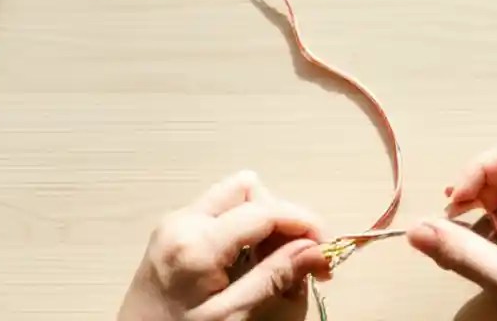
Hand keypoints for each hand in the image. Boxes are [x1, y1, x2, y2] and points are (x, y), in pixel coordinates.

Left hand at [117, 171, 331, 320]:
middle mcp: (182, 220)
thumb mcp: (230, 317)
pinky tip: (248, 260)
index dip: (303, 223)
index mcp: (195, 241)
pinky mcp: (171, 232)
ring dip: (262, 221)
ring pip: (234, 196)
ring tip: (273, 261)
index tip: (325, 251)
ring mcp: (174, 223)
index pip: (264, 210)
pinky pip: (218, 213)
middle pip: (249, 189)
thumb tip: (318, 250)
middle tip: (298, 257)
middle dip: (280, 217)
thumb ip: (273, 279)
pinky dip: (242, 228)